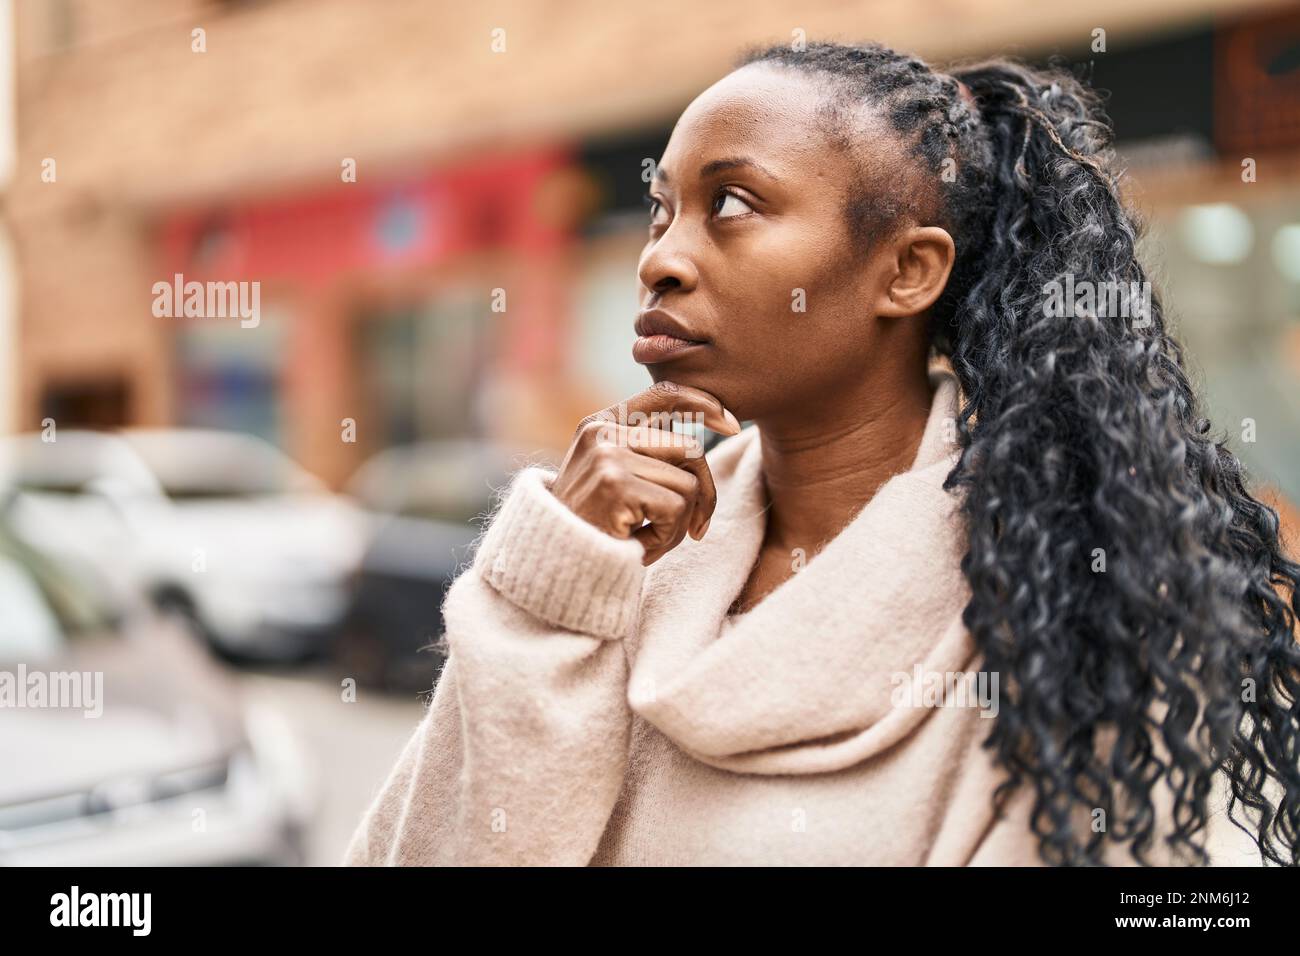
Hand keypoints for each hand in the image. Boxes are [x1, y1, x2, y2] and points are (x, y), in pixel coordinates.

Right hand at [551, 381, 741, 564]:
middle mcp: (602, 433)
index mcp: (600, 424)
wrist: (553, 564)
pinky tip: (639, 547)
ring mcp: (608, 456)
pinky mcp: (616, 484)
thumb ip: (647, 454)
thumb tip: (706, 441)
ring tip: (649, 539)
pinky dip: (668, 537)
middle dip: (703, 493)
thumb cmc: (591, 526)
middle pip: (690, 449)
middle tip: (696, 527)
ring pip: (688, 483)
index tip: (732, 425)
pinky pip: (677, 508)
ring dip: (681, 522)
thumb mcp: (613, 479)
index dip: (704, 404)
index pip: (664, 395)